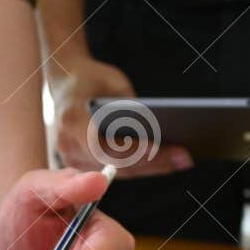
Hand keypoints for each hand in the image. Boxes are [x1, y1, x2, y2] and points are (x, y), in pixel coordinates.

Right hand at [48, 54, 192, 176]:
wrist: (65, 83)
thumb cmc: (91, 78)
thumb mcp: (112, 82)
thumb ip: (129, 106)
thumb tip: (158, 130)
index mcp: (71, 119)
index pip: (102, 146)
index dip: (130, 150)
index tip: (157, 147)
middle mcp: (68, 144)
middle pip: (116, 163)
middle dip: (153, 161)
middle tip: (184, 156)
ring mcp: (73, 158)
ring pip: (119, 172)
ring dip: (153, 167)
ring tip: (182, 160)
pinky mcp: (84, 165)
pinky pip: (116, 170)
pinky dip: (142, 166)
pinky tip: (168, 161)